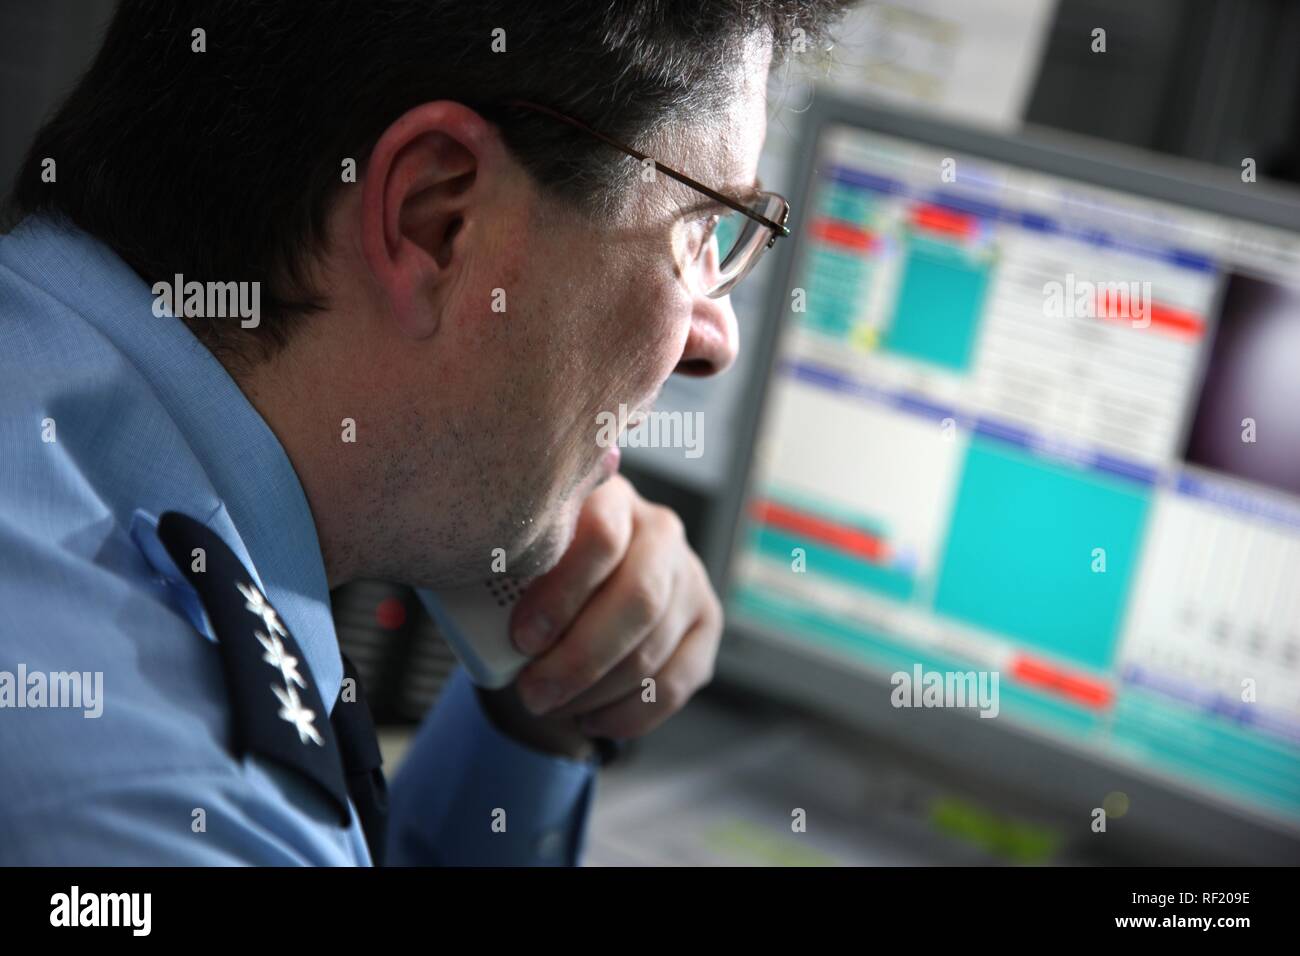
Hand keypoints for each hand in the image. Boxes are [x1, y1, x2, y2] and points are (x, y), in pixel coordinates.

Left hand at [475, 474, 722, 758]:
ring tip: (549, 706)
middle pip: (638, 600)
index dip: (562, 594)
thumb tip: (464, 586)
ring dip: (594, 692)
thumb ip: (506, 560)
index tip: (521, 638)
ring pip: (651, 649)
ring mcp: (689, 577)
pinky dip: (627, 714)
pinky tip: (589, 718)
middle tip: (533, 693)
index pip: (601, 536)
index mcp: (610, 497)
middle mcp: (661, 531)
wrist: (584, 581)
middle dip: (579, 659)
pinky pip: (674, 684)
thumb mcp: (520, 550)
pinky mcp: (706, 624)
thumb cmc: (538, 567)